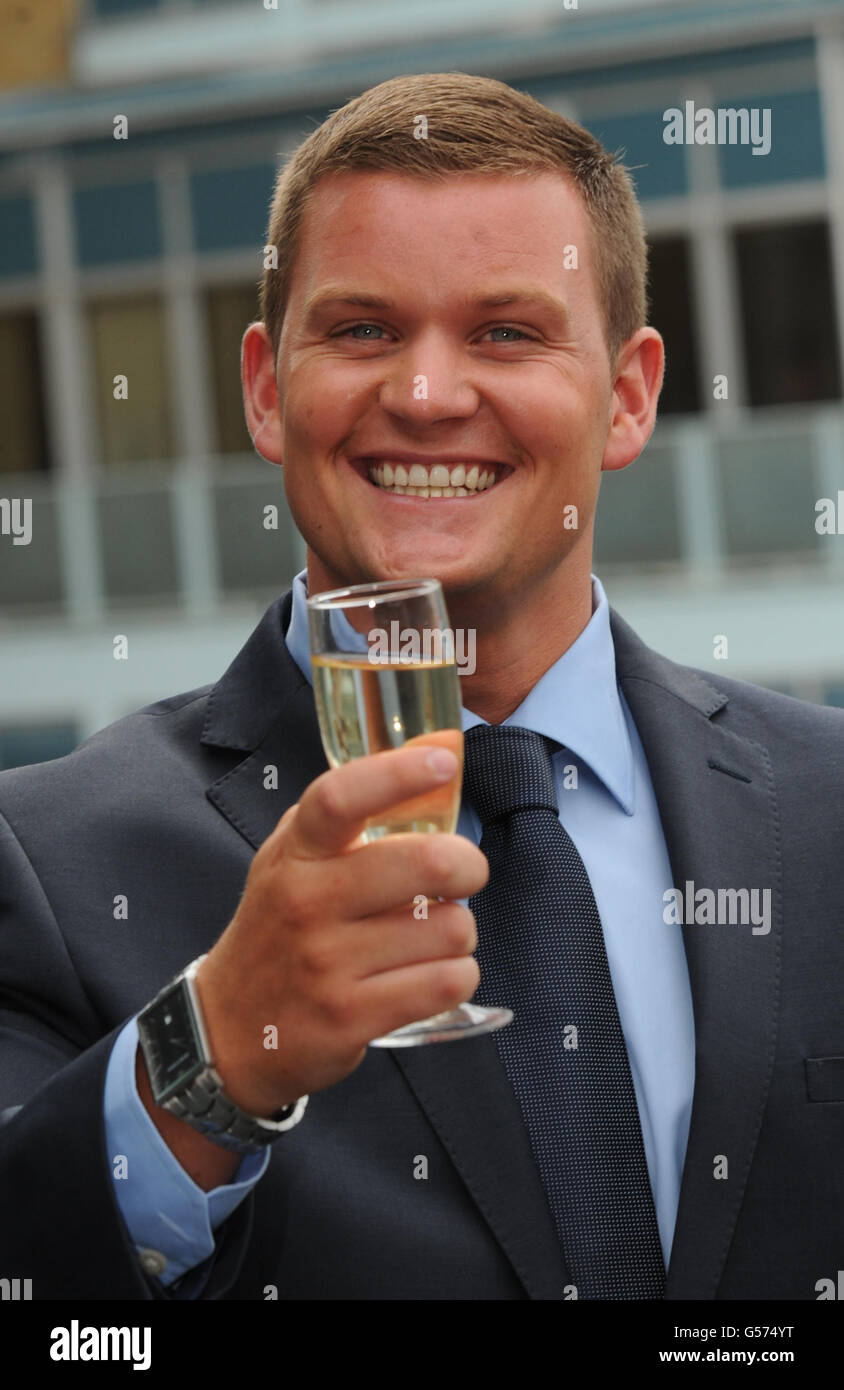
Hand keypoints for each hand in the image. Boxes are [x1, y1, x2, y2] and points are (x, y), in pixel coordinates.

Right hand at [195, 745, 487, 1115]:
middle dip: (468, 866)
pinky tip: (431, 974)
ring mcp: (328, 963)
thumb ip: (345, 815)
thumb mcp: (290, 861)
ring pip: (451, 929)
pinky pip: (446, 982)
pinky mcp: (350, 1017)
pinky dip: (456, 976)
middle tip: (464, 875)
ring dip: (458, 932)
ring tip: (430, 937)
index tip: (443, 762)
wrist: (228, 1029)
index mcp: (296, 854)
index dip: (399, 773)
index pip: (342, 797)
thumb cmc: (278, 930)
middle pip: (427, 863)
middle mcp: (308, 902)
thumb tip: (428, 755)